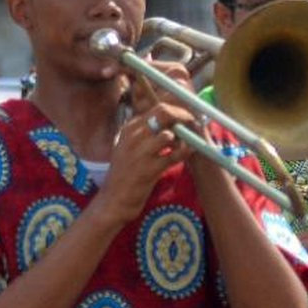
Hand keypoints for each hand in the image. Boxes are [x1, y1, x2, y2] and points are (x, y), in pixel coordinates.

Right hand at [96, 100, 195, 225]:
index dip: (178, 110)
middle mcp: (133, 136)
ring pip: (170, 133)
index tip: (187, 117)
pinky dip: (186, 151)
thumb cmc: (125, 173)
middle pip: (164, 112)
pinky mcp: (149, 169)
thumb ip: (146, 132)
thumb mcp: (128, 146)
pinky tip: (189, 152)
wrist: (114, 199)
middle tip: (193, 124)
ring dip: (184, 137)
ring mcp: (140, 152)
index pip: (158, 107)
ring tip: (187, 143)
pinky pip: (175, 154)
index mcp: (129, 128)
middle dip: (183, 116)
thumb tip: (171, 121)